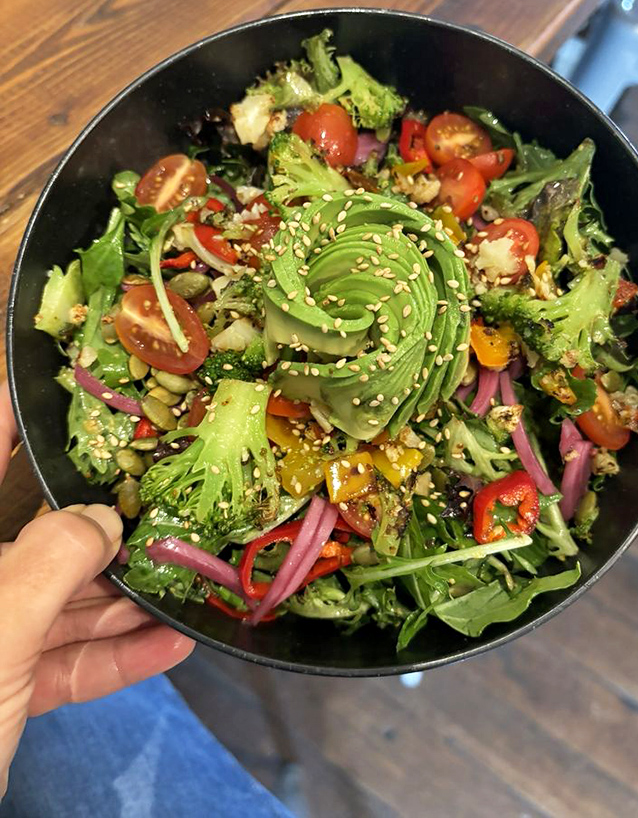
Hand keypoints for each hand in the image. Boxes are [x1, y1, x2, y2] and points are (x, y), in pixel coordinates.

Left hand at [0, 383, 194, 794]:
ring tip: (185, 576)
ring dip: (123, 596)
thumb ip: (52, 563)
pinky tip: (171, 643)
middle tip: (159, 494)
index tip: (53, 381)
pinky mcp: (2, 690)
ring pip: (58, 600)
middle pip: (35, 535)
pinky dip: (116, 656)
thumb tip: (103, 520)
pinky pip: (65, 661)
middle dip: (101, 522)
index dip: (10, 415)